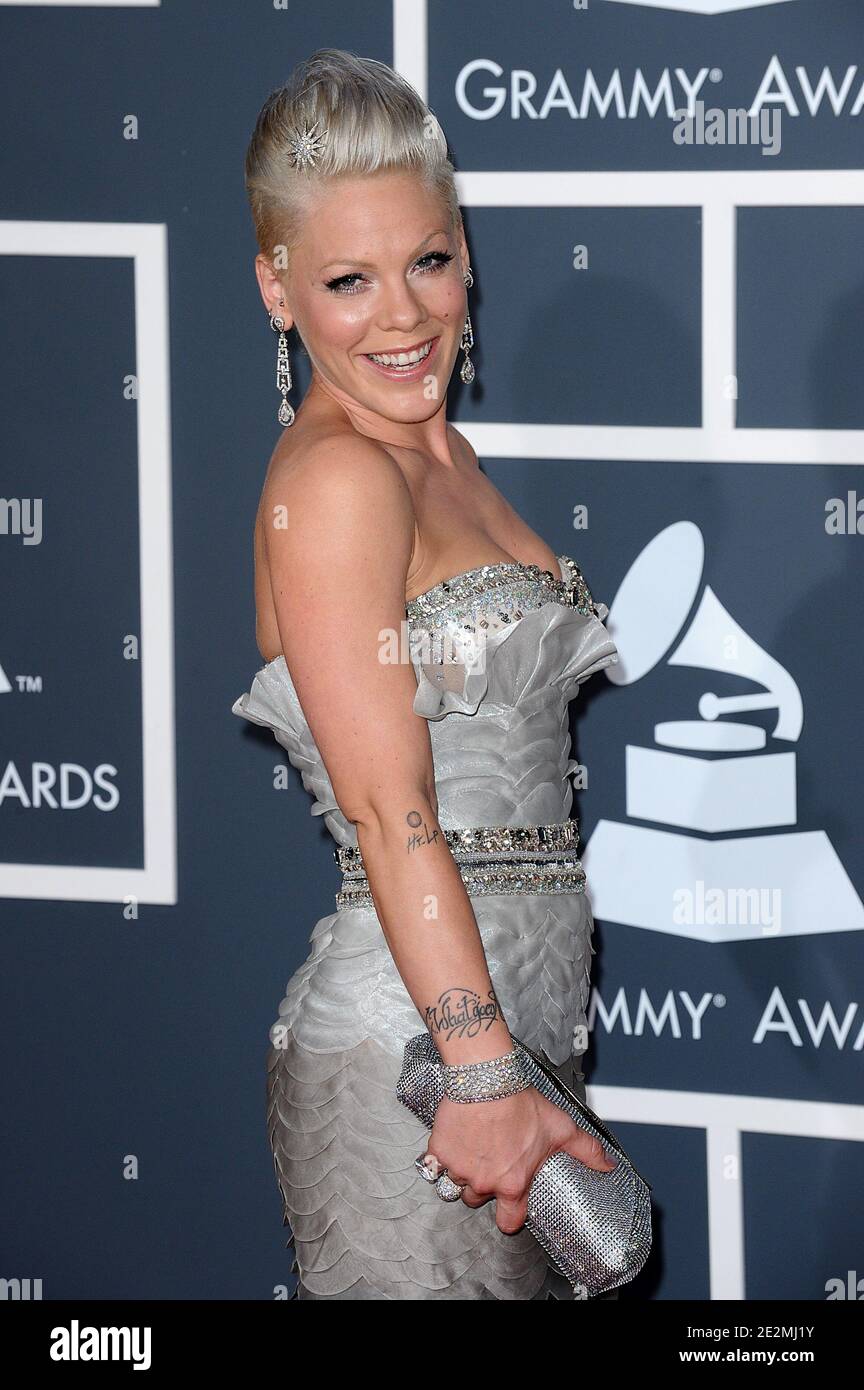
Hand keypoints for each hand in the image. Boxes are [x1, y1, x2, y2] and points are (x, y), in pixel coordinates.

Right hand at [427, 1085, 616, 1233]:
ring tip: (472, 1148)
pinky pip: (435, 1163)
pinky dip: (442, 1153)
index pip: (509, 1222)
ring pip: (455, 1182)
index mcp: (513, 1184)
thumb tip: (607, 1166)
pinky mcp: (439, 1152)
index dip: (510, 1214)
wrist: (487, 1079)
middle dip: (482, 1185)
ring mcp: (459, 1169)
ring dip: (462, 1170)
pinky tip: (455, 1137)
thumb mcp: (560, 1127)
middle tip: (488, 1162)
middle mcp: (485, 1182)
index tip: (509, 1203)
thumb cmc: (520, 1103)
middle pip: (477, 1200)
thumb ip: (585, 1151)